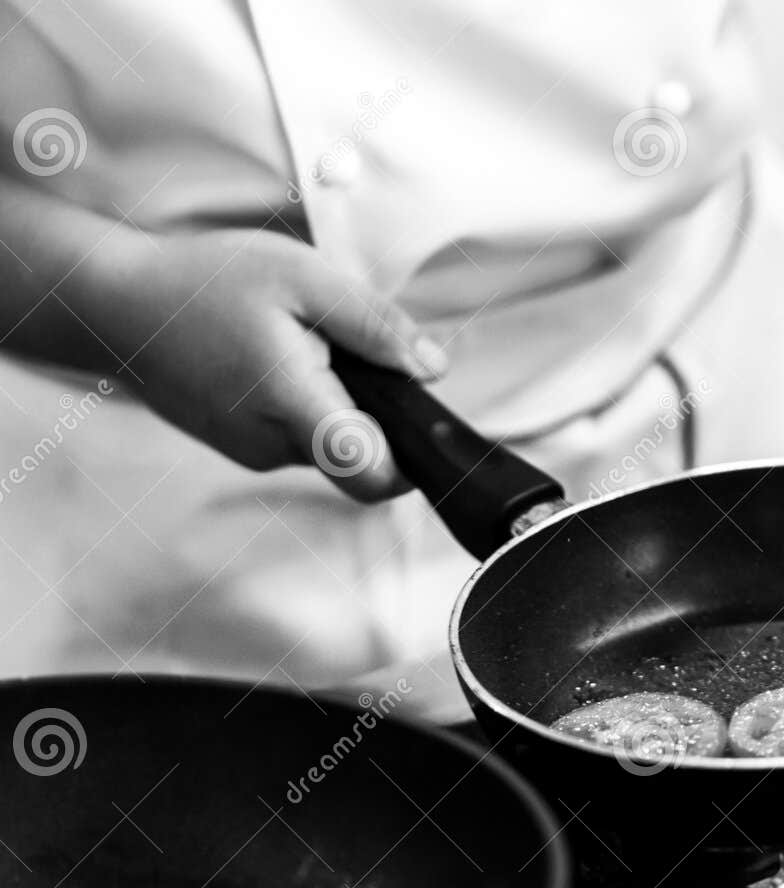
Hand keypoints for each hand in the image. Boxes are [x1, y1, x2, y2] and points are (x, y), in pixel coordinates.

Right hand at [99, 229, 446, 499]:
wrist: (113, 304)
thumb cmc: (203, 283)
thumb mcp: (303, 277)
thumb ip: (374, 325)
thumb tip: (432, 368)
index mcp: (294, 407)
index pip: (374, 476)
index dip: (412, 460)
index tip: (418, 417)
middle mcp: (274, 446)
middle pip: (361, 457)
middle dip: (375, 411)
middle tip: (348, 350)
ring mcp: (254, 452)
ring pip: (330, 444)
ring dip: (338, 402)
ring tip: (302, 342)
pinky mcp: (241, 446)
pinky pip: (297, 435)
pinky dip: (305, 402)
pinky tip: (276, 356)